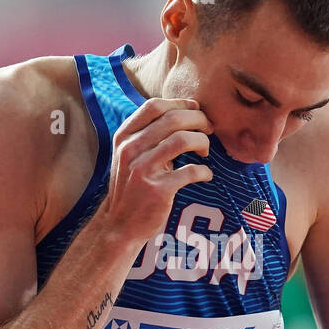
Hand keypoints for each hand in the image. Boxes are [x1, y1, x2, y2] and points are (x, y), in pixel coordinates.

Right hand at [98, 97, 213, 245]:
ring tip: (206, 151)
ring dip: (202, 142)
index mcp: (124, 137)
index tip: (196, 110)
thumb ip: (148, 135)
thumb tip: (183, 114)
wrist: (119, 225)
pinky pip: (191, 171)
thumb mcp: (129, 156)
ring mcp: (143, 169)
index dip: (180, 103)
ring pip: (183, 140)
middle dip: (198, 120)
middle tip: (209, 129)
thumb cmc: (131, 187)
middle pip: (173, 119)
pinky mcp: (158, 190)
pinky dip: (204, 171)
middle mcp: (131, 150)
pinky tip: (206, 175)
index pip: (154, 106)